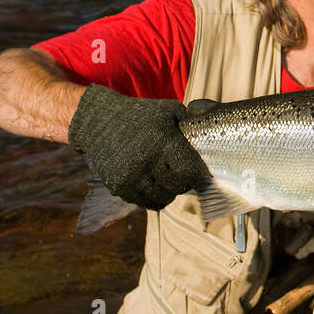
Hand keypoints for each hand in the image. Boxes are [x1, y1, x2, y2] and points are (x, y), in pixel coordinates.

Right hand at [67, 84, 207, 209]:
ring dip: (170, 192)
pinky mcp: (119, 186)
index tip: (199, 172)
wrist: (99, 122)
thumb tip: (214, 135)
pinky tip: (155, 186)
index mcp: (162, 140)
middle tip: (184, 176)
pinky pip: (146, 203)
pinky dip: (155, 198)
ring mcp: (130, 176)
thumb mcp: (169, 110)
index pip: (189, 170)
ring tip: (168, 180)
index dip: (197, 174)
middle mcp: (146, 160)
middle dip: (184, 183)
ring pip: (163, 198)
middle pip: (177, 186)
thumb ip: (192, 123)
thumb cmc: (141, 114)